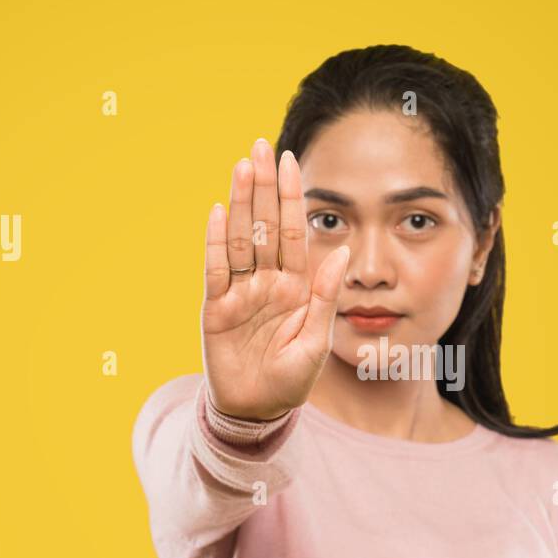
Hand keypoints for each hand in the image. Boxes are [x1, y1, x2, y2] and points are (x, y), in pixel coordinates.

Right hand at [201, 138, 349, 420]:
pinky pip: (216, 268)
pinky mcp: (215, 308)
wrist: (258, 412)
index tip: (290, 159)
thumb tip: (342, 251)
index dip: (292, 197)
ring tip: (241, 166)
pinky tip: (218, 210)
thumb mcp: (317, 339)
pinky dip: (215, 240)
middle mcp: (267, 281)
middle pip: (264, 225)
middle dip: (263, 186)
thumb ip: (326, 296)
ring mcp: (240, 292)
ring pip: (240, 239)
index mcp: (296, 286)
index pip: (294, 232)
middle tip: (259, 146)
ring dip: (241, 203)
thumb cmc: (292, 379)